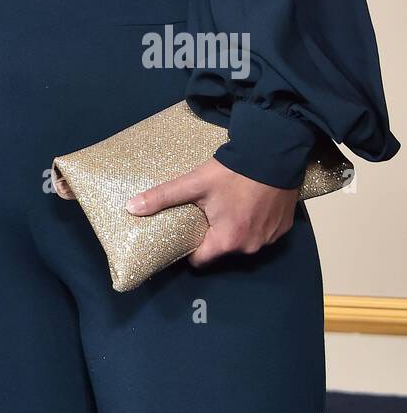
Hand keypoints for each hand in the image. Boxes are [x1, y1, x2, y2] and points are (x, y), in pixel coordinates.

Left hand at [125, 158, 298, 266]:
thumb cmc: (232, 172)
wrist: (274, 153)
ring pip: (243, 241)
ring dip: (235, 228)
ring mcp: (269, 239)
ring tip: (228, 205)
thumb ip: (163, 197)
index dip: (189, 246)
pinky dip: (254, 222)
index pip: (200, 259)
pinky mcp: (283, 228)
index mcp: (227, 241)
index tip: (184, 230)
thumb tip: (130, 208)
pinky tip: (250, 203)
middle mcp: (250, 248)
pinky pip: (263, 232)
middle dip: (212, 234)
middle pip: (221, 249)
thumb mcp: (194, 183)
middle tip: (205, 211)